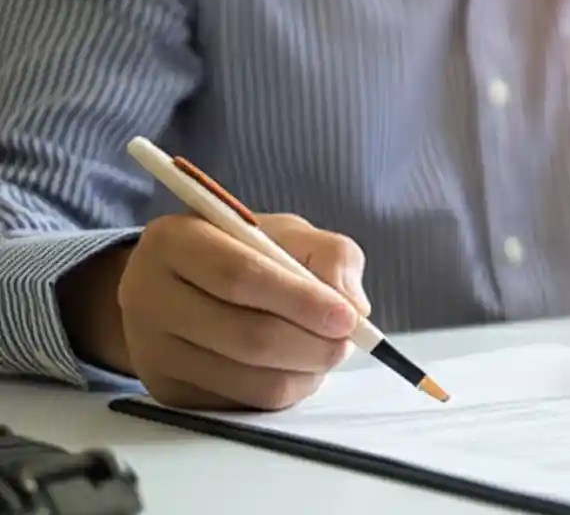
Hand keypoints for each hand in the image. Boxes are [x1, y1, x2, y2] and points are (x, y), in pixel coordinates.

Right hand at [96, 213, 367, 409]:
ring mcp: (152, 349)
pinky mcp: (167, 390)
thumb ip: (330, 255)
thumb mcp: (286, 233)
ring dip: (304, 373)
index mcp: (174, 241)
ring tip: (326, 353)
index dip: (301, 300)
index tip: (348, 317)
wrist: (185, 286)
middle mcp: (147, 295)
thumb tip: (353, 305)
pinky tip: (295, 367)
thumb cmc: (244, 252)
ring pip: (247, 378)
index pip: (241, 276)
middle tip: (346, 343)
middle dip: (312, 345)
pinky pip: (240, 403)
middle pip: (246, 336)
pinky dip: (284, 391)